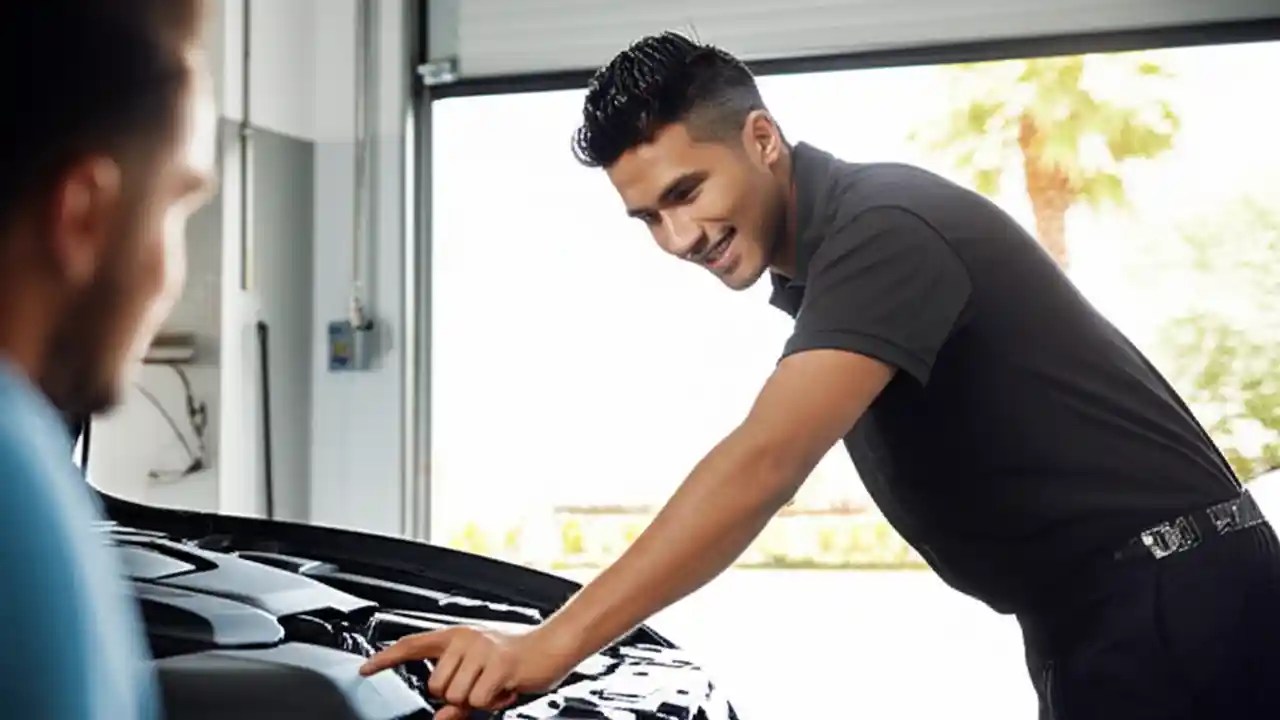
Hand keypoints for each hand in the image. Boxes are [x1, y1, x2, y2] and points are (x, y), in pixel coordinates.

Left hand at [358, 625, 572, 718]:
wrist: (553, 647)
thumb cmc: (516, 661)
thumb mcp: (483, 677)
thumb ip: (458, 696)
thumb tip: (441, 719)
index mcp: (457, 636)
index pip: (413, 645)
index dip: (387, 658)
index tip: (364, 669)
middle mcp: (465, 638)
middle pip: (436, 686)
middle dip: (458, 696)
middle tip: (484, 685)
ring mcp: (481, 649)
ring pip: (456, 696)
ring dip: (477, 699)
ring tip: (497, 684)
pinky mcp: (498, 663)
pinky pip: (478, 700)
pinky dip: (493, 702)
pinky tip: (506, 687)